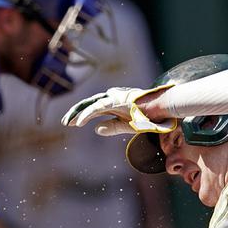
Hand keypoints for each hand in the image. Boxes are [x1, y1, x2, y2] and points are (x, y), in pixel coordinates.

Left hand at [61, 86, 176, 135]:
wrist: (163, 110)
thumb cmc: (149, 117)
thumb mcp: (127, 125)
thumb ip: (112, 126)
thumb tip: (96, 129)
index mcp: (115, 104)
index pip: (94, 108)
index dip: (82, 115)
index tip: (72, 124)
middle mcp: (112, 99)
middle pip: (89, 104)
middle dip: (76, 112)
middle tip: (65, 122)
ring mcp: (114, 98)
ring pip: (90, 105)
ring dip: (78, 114)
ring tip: (67, 122)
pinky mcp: (116, 101)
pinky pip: (98, 108)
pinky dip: (87, 115)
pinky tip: (78, 123)